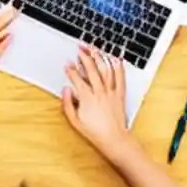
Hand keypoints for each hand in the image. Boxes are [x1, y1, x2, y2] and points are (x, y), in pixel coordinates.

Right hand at [61, 45, 134, 159]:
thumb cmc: (94, 132)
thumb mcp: (75, 121)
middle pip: (91, 70)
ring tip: (94, 48)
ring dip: (99, 57)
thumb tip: (66, 90)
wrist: (113, 138)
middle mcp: (99, 92)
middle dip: (85, 57)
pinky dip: (118, 67)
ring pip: (105, 70)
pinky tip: (115, 58)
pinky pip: (120, 77)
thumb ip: (68, 104)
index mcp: (87, 98)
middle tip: (80, 48)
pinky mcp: (119, 94)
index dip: (71, 69)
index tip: (67, 63)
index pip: (77, 79)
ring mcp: (111, 92)